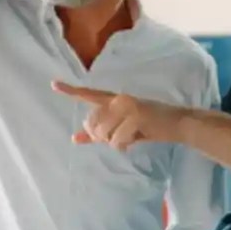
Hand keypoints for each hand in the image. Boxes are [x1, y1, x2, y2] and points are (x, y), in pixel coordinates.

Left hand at [51, 81, 185, 149]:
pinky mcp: (136, 115)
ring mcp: (127, 106)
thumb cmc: (149, 126)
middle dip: (103, 137)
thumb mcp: (122, 128)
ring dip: (115, 142)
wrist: (177, 123)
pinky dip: (124, 145)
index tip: (53, 84)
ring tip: (130, 136)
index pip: (88, 94)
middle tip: (120, 137)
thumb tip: (75, 138)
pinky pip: (117, 139)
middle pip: (93, 125)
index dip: (69, 91)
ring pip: (104, 134)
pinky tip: (135, 139)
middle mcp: (118, 99)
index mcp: (114, 99)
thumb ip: (98, 132)